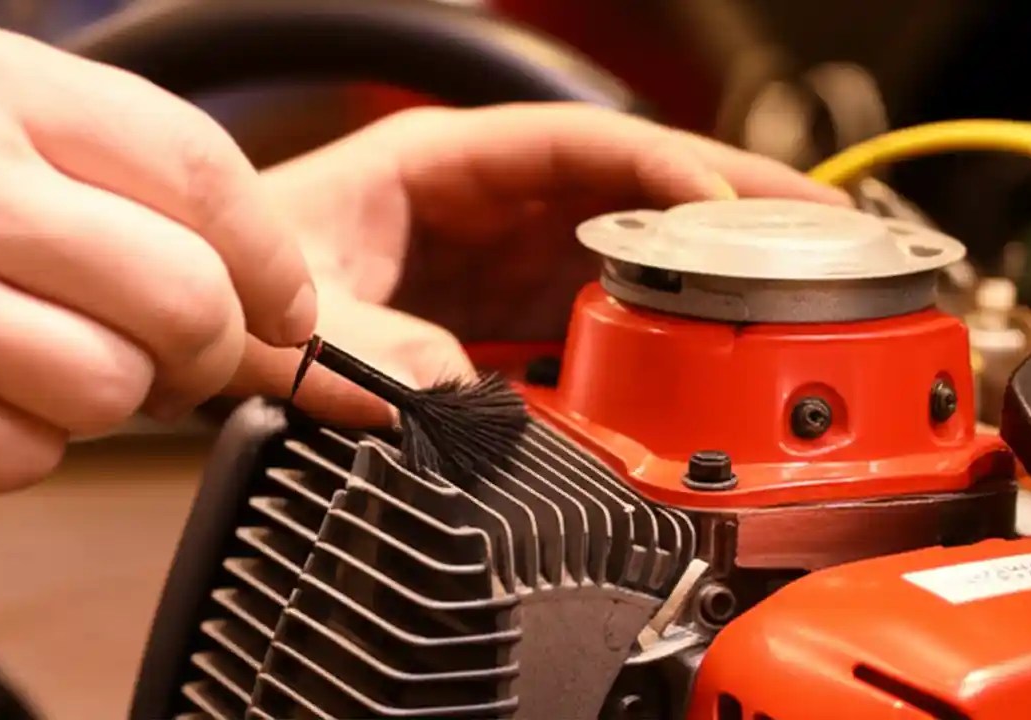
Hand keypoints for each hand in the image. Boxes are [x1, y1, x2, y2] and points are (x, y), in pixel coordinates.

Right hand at [0, 22, 315, 487]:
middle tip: (195, 340)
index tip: (287, 301)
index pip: (200, 173)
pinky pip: (31, 456)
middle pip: (185, 300)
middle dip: (220, 340)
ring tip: (64, 347)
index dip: (273, 256)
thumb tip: (268, 286)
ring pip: (116, 392)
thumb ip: (125, 165)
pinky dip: (36, 435)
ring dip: (122, 389)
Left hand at [235, 103, 849, 424]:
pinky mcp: (499, 313)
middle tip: (823, 240)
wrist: (207, 319)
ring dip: (705, 277)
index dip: (667, 173)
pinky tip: (699, 361)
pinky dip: (648, 334)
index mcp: (444, 164)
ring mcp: (500, 257)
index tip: (732, 216)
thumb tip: (467, 397)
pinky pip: (594, 314)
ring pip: (626, 254)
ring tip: (793, 300)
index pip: (584, 145)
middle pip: (632, 192)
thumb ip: (380, 354)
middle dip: (728, 212)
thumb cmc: (240, 276)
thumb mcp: (301, 316)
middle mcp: (487, 203)